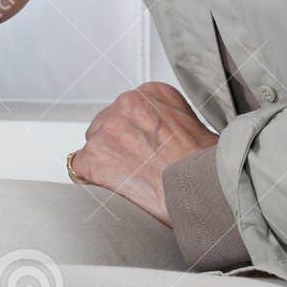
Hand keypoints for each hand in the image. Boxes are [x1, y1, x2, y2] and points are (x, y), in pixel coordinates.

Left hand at [69, 82, 216, 224]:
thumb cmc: (207, 168)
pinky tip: (115, 191)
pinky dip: (92, 181)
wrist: (202, 193)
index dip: (139, 134)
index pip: (130, 109)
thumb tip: (167, 137)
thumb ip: (173, 122)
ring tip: (132, 182)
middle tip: (140, 169)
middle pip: (110, 124)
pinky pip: (80, 167)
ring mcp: (106, 129)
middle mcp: (126, 103)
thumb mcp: (199, 128)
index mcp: (152, 92)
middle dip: (121, 145)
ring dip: (107, 162)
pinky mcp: (91, 156)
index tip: (149, 149)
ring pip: (95, 144)